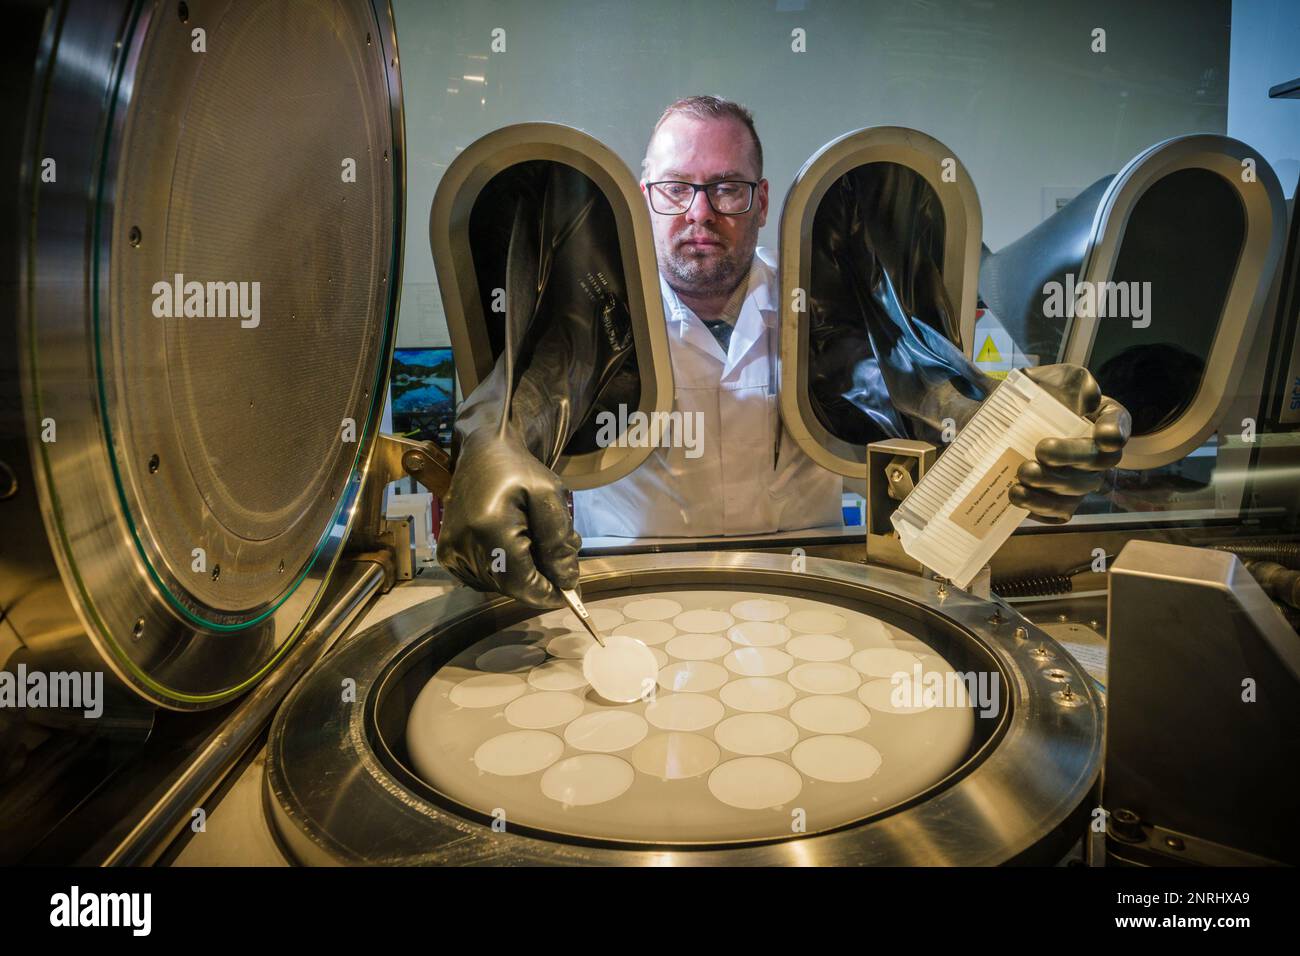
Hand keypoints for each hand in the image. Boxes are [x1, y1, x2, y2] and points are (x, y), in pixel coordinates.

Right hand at [436, 431, 581, 607]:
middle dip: (539, 579)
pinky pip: (484, 579)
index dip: (548, 595)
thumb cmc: (520, 471)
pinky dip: (505, 571)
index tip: (570, 594)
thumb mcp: (550, 495)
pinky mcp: (447, 554)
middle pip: (511, 587)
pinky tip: (514, 544)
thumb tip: (565, 581)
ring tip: (535, 541)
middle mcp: (463, 543)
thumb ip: (558, 541)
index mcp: (489, 526)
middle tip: (558, 554)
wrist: (484, 455)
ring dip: (523, 574)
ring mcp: (450, 550)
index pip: (521, 583)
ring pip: (499, 586)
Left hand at [1009, 364, 1131, 522]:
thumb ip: (1076, 381)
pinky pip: (1059, 513)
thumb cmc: (1044, 395)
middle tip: (1041, 450)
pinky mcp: (1062, 501)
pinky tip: (1020, 499)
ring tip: (1020, 479)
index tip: (1104, 435)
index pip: (1119, 424)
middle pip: (1096, 463)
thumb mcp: (1059, 379)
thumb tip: (1091, 396)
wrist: (1011, 420)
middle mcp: (1099, 454)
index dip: (1115, 432)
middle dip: (1070, 458)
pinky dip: (1040, 510)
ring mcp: (1082, 481)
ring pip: (1075, 492)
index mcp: (1105, 419)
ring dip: (1048, 489)